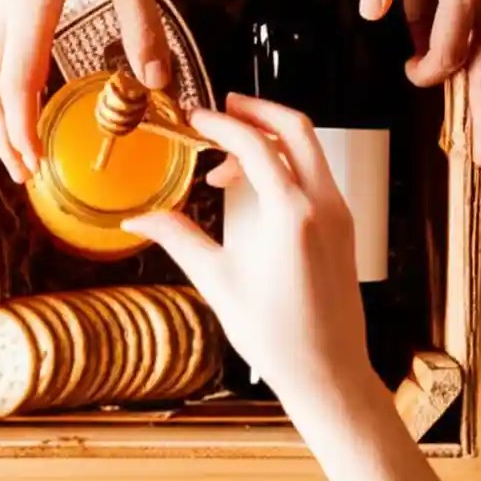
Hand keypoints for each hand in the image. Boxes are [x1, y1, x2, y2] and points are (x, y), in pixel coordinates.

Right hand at [0, 0, 169, 182]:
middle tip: (24, 174)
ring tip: (19, 146)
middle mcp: (4, 7)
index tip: (34, 165)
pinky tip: (21, 94)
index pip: (19, 86)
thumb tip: (157, 80)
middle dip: (6, 136)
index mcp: (32, 6)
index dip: (24, 132)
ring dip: (1, 114)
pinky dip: (3, 84)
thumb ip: (142, 25)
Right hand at [122, 94, 370, 397]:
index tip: (193, 120)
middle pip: (296, 128)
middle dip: (257, 111)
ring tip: (226, 159)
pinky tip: (255, 188)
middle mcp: (323, 205)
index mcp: (292, 213)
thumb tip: (137, 218)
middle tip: (222, 108)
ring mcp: (339, 214)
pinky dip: (286, 165)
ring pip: (310, 149)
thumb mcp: (218, 281)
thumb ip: (178, 238)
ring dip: (270, 139)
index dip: (220, 124)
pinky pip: (316, 175)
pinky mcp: (343, 228)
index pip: (255, 144)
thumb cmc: (276, 335)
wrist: (327, 372)